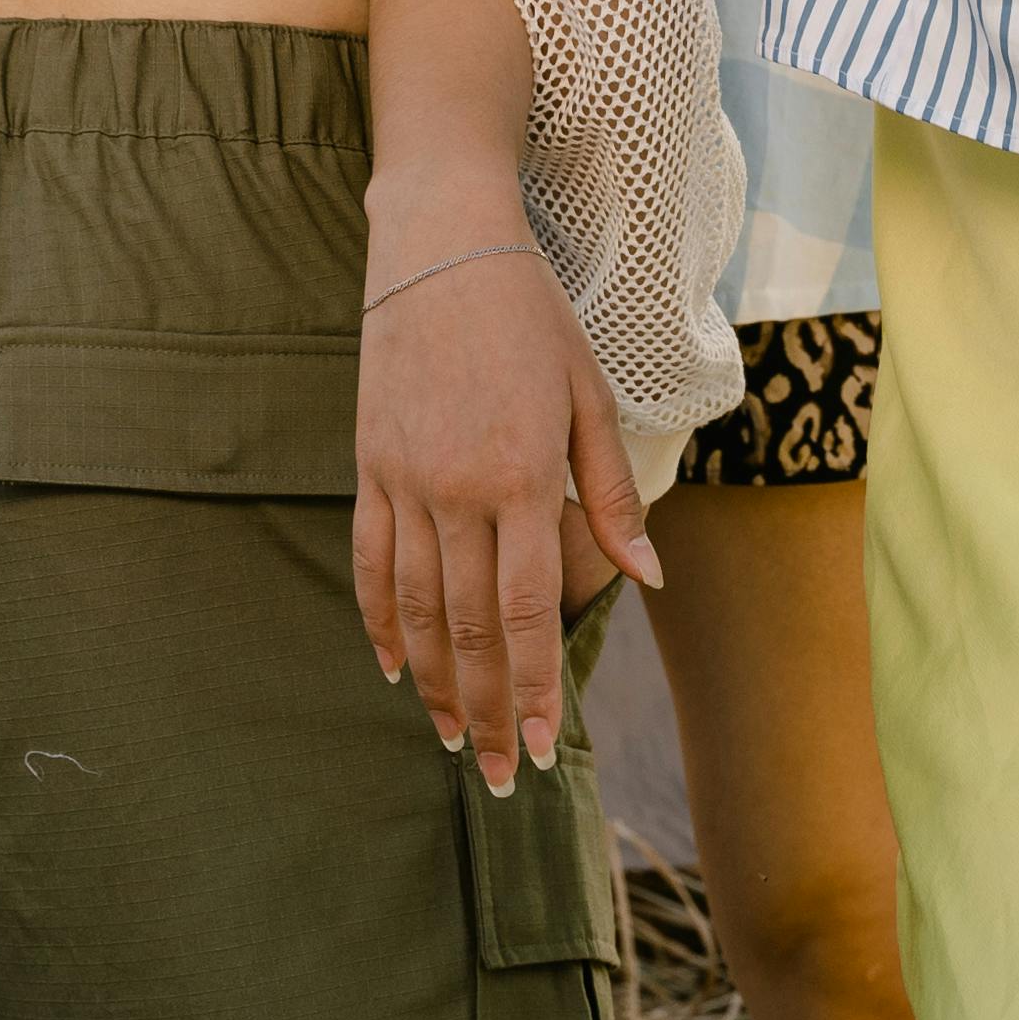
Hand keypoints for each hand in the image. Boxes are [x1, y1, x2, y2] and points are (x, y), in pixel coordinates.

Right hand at [352, 228, 658, 794]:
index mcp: (524, 476)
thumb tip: (648, 577)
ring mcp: (405, 481)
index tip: (538, 746)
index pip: (529, 610)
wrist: (440, 244)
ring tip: (448, 740)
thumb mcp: (591, 395)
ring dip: (435, 684)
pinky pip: (371, 563)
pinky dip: (380, 622)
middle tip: (493, 775)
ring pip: (416, 609)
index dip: (533, 687)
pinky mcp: (370, 466)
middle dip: (485, 710)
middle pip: (471, 628)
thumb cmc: (532, 316)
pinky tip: (395, 669)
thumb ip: (613, 495)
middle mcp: (458, 490)